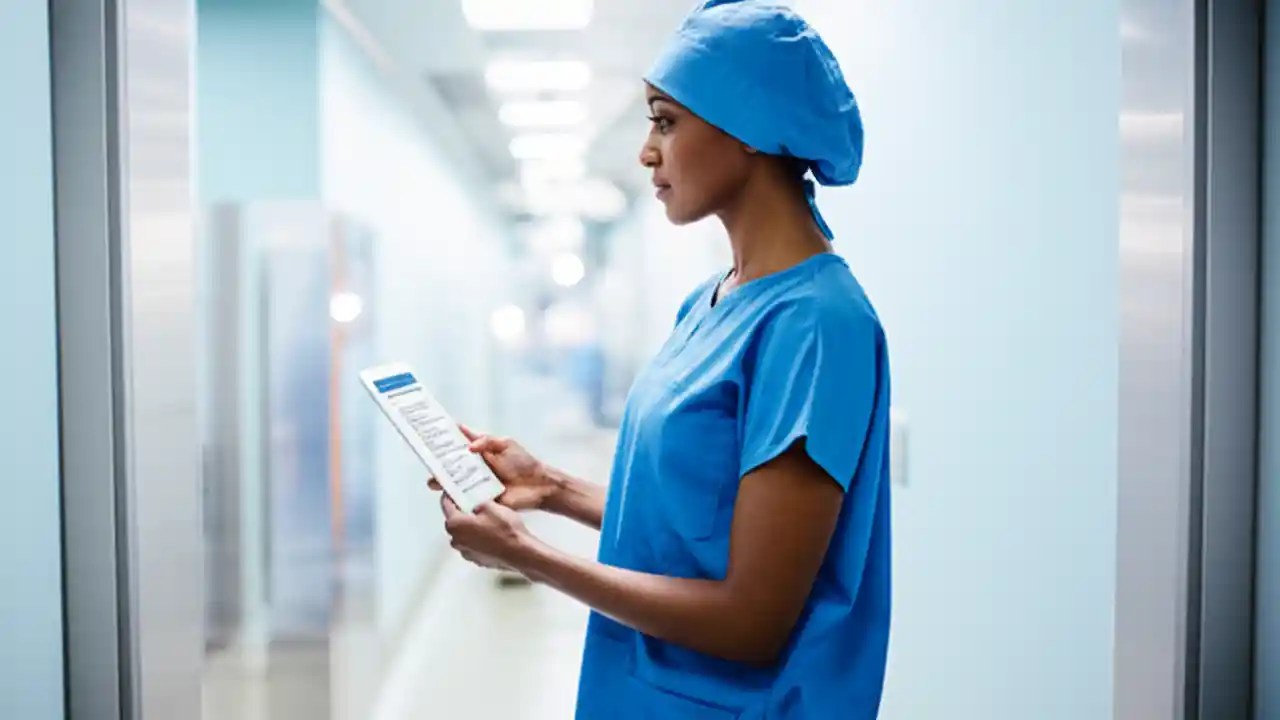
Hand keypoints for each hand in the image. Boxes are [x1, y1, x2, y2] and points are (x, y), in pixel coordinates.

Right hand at [430, 425, 558, 511]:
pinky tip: (446, 495)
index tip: (433, 433)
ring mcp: (477, 482)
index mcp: (482, 451)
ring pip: (456, 481)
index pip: (461, 442)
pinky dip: (456, 496)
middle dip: (440, 463)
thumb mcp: (507, 444)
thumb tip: (468, 447)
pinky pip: (465, 497)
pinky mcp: (481, 497)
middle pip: (453, 464)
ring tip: (433, 482)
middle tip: (428, 462)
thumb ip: (488, 441)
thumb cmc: (524, 463)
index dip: (449, 438)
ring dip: (444, 481)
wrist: (538, 486)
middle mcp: (476, 467)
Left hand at [441, 496, 534, 570]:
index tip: (453, 492)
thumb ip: (478, 503)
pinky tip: (493, 534)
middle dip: (463, 513)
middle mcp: (456, 540)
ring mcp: (466, 552)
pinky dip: (479, 540)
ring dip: (472, 528)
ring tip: (489, 521)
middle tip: (476, 505)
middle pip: (454, 521)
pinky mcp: (477, 559)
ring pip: (464, 535)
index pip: (446, 505)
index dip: (450, 496)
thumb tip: (477, 505)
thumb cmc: (505, 531)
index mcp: (455, 524)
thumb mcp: (491, 506)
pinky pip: (474, 545)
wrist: (520, 552)